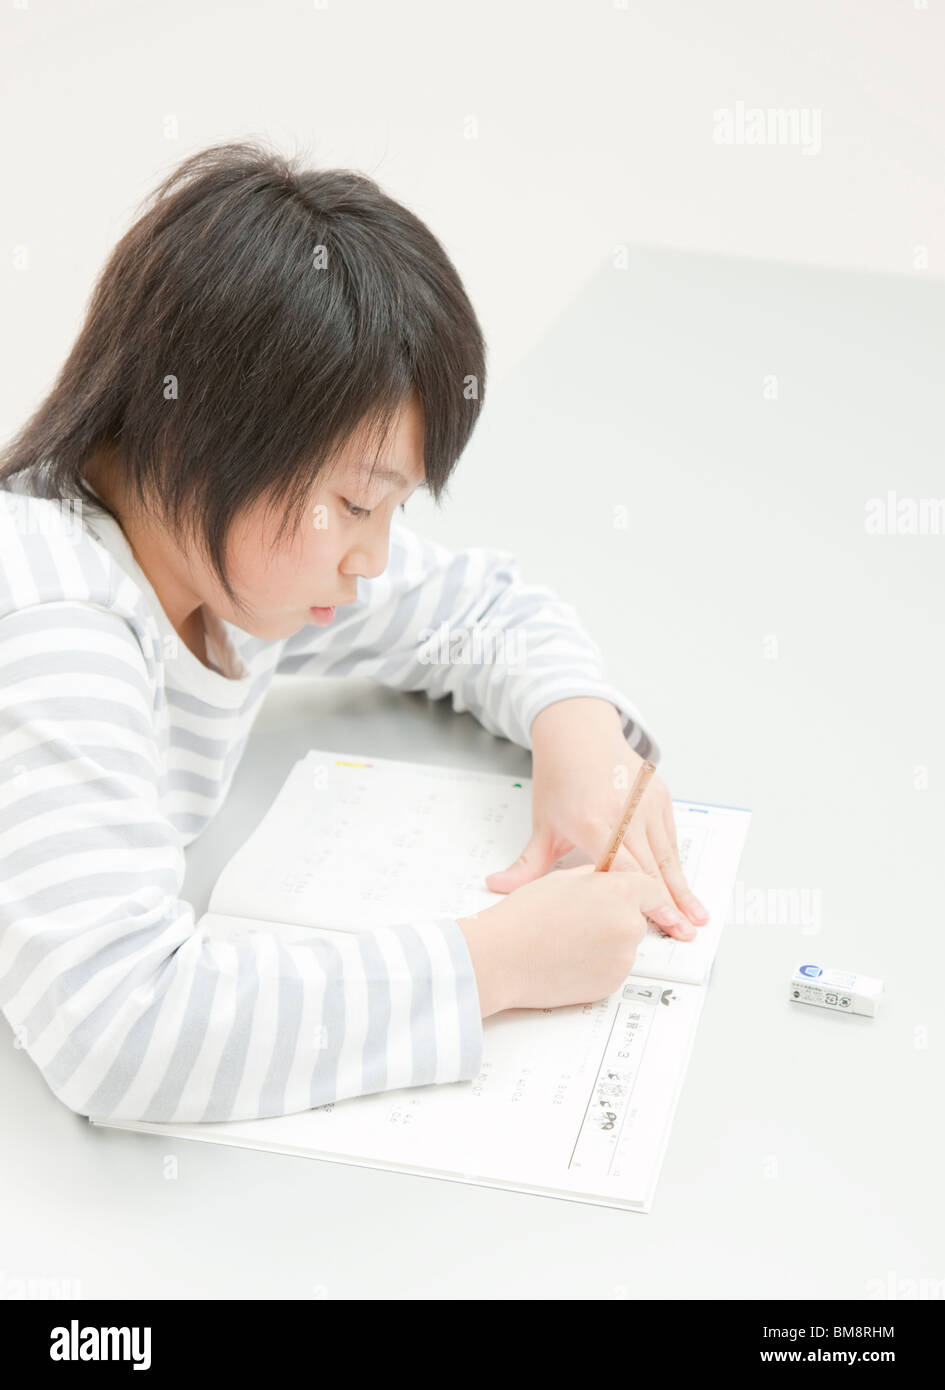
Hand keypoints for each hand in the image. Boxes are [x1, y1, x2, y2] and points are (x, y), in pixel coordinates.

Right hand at [459, 863, 664, 1013]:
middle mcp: (628, 925)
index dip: (641, 893)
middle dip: (616, 917)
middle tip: (582, 919)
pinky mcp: (612, 984)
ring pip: (624, 946)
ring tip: (568, 941)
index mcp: (619, 893)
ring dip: (606, 943)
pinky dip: (598, 965)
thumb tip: (608, 881)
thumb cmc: (524, 917)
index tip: (642, 898)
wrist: (502, 957)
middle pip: (636, 919)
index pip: (651, 890)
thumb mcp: (562, 880)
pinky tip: (568, 958)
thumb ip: (596, 879)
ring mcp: (623, 959)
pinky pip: (613, 969)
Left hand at [484, 697, 708, 940]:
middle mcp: (625, 811)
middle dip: (670, 903)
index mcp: (592, 821)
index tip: (658, 923)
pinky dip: (676, 865)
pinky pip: (670, 839)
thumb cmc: (560, 780)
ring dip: (682, 888)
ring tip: (697, 918)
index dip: (643, 898)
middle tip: (686, 934)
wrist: (578, 735)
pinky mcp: (660, 797)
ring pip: (667, 855)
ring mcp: (646, 803)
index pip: (623, 868)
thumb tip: (496, 888)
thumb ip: (527, 865)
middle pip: (652, 867)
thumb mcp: (543, 824)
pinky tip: (684, 890)